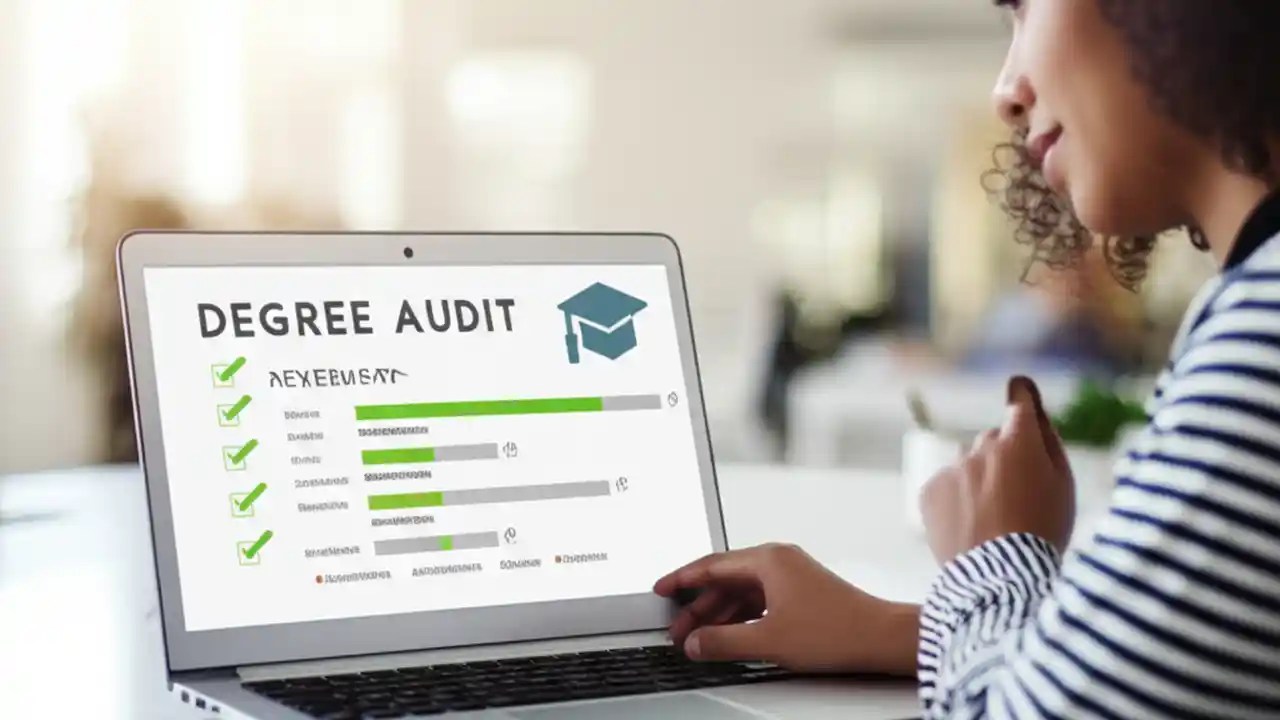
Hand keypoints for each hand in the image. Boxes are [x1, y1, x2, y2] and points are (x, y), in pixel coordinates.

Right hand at [654, 543, 918, 674]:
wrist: (882, 638)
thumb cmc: (836, 631)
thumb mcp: (768, 640)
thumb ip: (723, 641)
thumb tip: (694, 642)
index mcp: (768, 560)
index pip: (711, 565)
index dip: (681, 579)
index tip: (661, 589)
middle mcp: (778, 561)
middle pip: (725, 579)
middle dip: (698, 606)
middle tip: (677, 630)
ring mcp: (791, 576)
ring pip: (742, 592)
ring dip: (719, 614)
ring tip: (699, 639)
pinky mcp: (801, 593)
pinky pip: (758, 600)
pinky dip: (740, 617)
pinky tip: (730, 636)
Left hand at [920, 376, 1074, 562]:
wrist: (999, 578)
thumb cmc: (1043, 533)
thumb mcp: (1062, 486)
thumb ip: (1047, 442)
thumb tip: (1033, 411)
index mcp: (1019, 442)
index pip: (1019, 403)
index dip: (1022, 396)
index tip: (1020, 389)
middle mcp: (982, 447)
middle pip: (993, 442)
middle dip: (1004, 460)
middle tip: (1018, 499)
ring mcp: (952, 468)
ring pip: (968, 467)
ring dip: (978, 483)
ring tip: (994, 523)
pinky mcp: (929, 490)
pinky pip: (945, 488)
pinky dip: (956, 502)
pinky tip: (970, 528)